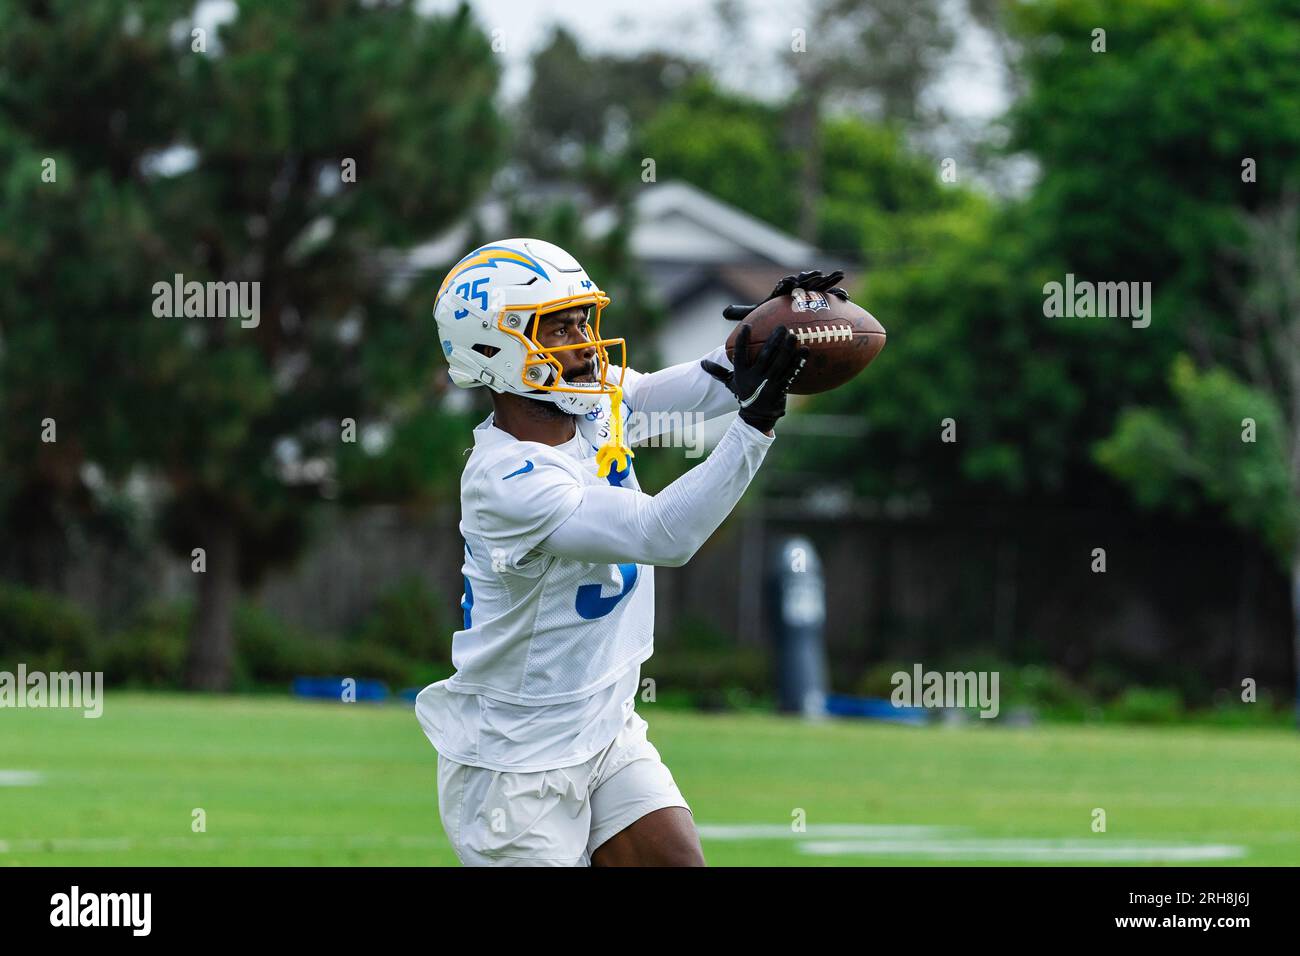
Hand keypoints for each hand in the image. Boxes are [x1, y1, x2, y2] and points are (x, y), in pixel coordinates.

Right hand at [700, 325, 808, 433]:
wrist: (757, 416)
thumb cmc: (744, 394)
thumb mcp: (731, 383)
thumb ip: (718, 372)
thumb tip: (702, 364)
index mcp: (741, 374)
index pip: (740, 354)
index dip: (742, 340)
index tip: (747, 326)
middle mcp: (754, 378)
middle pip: (765, 355)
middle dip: (773, 340)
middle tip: (781, 327)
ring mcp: (768, 384)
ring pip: (780, 363)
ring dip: (787, 348)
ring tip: (794, 335)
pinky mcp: (780, 389)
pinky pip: (791, 372)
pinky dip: (798, 361)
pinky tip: (805, 350)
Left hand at [721, 269, 849, 321]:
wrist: (781, 316)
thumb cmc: (769, 316)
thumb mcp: (755, 314)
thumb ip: (742, 312)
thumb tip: (723, 311)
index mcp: (782, 291)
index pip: (784, 285)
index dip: (788, 284)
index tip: (791, 282)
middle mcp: (797, 290)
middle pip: (805, 281)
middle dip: (811, 277)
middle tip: (818, 274)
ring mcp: (810, 293)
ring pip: (821, 285)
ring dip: (829, 279)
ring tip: (839, 274)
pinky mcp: (821, 300)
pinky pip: (831, 297)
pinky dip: (838, 295)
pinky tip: (846, 297)